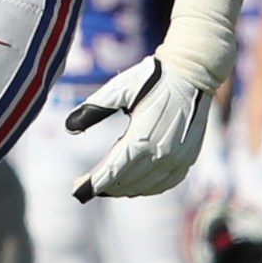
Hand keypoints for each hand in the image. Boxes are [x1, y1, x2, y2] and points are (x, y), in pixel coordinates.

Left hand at [64, 55, 217, 199]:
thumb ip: (93, 109)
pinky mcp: (188, 158)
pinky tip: (136, 184)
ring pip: (145, 186)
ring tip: (108, 185)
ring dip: (124, 189)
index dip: (92, 183)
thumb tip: (68, 127)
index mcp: (142, 138)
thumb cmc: (152, 77)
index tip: (77, 190)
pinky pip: (165, 183)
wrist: (192, 72)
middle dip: (104, 186)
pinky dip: (147, 187)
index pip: (111, 171)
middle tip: (87, 186)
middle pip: (126, 182)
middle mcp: (161, 154)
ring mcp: (178, 159)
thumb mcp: (119, 89)